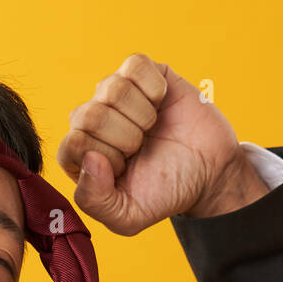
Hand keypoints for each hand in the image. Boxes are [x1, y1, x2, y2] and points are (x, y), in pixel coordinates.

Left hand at [56, 54, 267, 235]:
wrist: (209, 173)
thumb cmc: (165, 193)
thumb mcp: (127, 217)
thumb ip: (95, 202)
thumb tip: (90, 160)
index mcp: (78, 154)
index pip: (73, 144)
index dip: (106, 158)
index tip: (126, 167)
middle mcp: (90, 120)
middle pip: (91, 115)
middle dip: (126, 138)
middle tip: (142, 148)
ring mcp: (113, 93)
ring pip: (113, 88)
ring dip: (142, 116)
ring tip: (152, 128)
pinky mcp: (141, 73)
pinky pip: (135, 64)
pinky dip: (155, 88)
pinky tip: (161, 103)